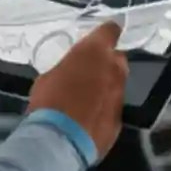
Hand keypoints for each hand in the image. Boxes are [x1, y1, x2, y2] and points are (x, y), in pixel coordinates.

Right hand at [28, 22, 128, 158]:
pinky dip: (104, 109)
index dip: (105, 33)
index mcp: (96, 51)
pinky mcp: (120, 118)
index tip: (99, 38)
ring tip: (86, 99)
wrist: (59, 140)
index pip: (111, 30)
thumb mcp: (49, 76)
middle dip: (105, 63)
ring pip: (117, 83)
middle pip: (116, 58)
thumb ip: (68, 68)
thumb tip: (72, 73)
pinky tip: (89, 118)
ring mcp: (121, 94)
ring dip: (105, 87)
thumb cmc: (49, 100)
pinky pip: (113, 107)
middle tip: (87, 73)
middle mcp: (115, 69)